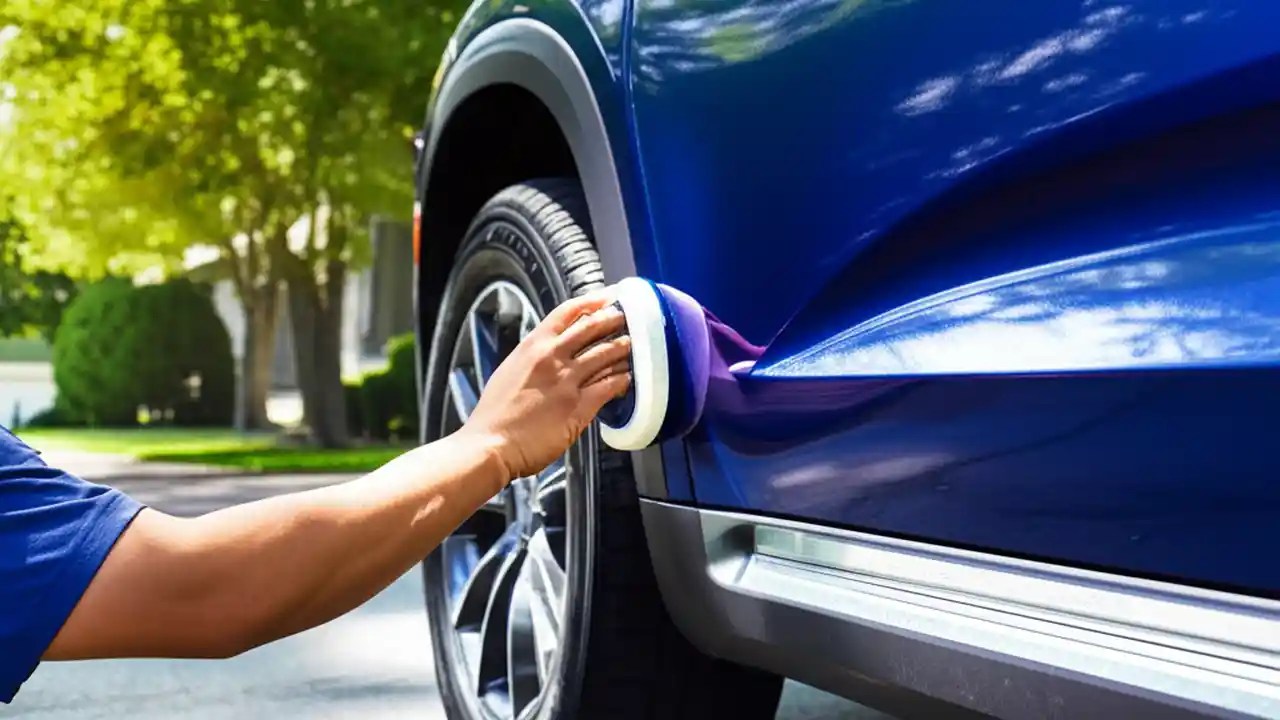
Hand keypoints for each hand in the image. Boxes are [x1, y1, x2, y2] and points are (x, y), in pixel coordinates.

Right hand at [459, 292, 631, 480]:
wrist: (490, 445)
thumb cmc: (495, 415)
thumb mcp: (509, 372)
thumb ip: (532, 360)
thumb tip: (550, 355)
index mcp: (533, 346)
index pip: (568, 312)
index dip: (592, 301)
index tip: (608, 296)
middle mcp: (552, 357)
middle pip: (593, 327)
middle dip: (615, 318)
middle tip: (631, 315)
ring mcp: (568, 381)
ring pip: (606, 354)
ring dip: (624, 348)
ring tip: (634, 345)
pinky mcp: (579, 407)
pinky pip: (610, 385)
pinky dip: (622, 379)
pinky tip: (628, 378)